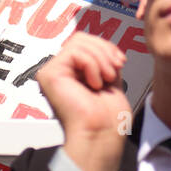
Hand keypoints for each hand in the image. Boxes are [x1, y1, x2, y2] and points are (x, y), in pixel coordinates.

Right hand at [36, 33, 129, 170]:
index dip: (105, 46)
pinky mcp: (49, 75)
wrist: (102, 133)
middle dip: (104, 50)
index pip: (84, 41)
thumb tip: (103, 43)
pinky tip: (95, 84)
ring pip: (78, 42)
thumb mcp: (108, 76)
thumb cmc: (107, 115)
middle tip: (115, 70)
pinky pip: (74, 52)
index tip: (120, 62)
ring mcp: (51, 72)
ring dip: (100, 59)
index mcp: (71, 72)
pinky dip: (92, 65)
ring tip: (106, 80)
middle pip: (81, 38)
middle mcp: (58, 71)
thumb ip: (102, 58)